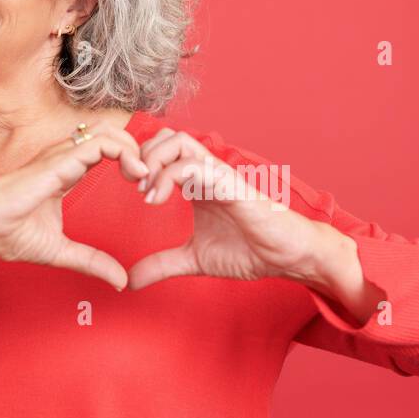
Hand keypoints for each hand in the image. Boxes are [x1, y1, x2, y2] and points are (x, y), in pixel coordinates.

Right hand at [0, 126, 149, 289]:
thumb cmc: (3, 233)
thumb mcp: (59, 252)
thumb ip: (91, 261)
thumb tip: (120, 281)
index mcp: (67, 172)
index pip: (108, 150)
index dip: (133, 161)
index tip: (149, 189)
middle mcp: (66, 159)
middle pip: (114, 135)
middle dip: (143, 151)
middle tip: (156, 181)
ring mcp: (62, 157)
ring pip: (110, 133)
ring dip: (138, 150)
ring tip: (148, 177)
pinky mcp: (57, 162)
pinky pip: (99, 144)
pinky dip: (125, 152)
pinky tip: (138, 174)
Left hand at [126, 128, 343, 291]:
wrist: (287, 257)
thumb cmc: (249, 250)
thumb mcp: (194, 260)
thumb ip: (163, 265)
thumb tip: (132, 281)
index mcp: (196, 183)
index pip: (161, 151)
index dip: (140, 164)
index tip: (134, 192)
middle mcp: (205, 172)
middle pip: (165, 136)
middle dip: (141, 156)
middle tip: (134, 186)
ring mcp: (218, 175)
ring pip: (178, 141)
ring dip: (153, 161)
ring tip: (146, 193)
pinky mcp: (229, 184)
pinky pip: (194, 165)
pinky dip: (168, 176)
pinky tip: (157, 200)